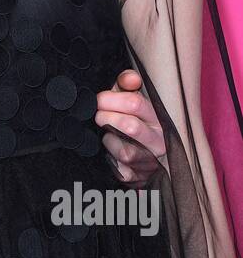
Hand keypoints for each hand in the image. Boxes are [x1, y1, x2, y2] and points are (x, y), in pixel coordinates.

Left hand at [94, 68, 165, 184]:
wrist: (144, 158)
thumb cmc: (134, 121)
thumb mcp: (131, 99)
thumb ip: (128, 84)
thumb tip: (129, 79)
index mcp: (158, 118)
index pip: (135, 103)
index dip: (110, 99)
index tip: (99, 101)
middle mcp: (158, 141)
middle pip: (130, 126)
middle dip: (107, 119)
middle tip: (98, 117)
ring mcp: (150, 162)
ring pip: (124, 151)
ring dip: (109, 140)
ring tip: (107, 135)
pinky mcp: (137, 178)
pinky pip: (118, 170)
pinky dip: (109, 160)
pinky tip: (109, 153)